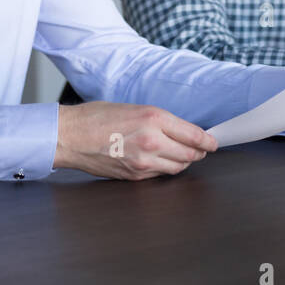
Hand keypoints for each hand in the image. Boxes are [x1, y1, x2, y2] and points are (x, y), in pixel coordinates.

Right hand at [55, 102, 215, 179]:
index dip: (208, 141)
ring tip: (184, 155)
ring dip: (184, 162)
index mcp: (154, 119)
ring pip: (178, 167)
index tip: (214, 142)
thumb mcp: (136, 108)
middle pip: (190, 154)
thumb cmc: (98, 117)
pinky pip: (160, 175)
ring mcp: (143, 162)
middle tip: (202, 149)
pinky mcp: (134, 175)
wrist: (70, 136)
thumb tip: (182, 132)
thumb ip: (161, 121)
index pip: (194, 135)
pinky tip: (163, 161)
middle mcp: (152, 141)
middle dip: (199, 152)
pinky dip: (166, 168)